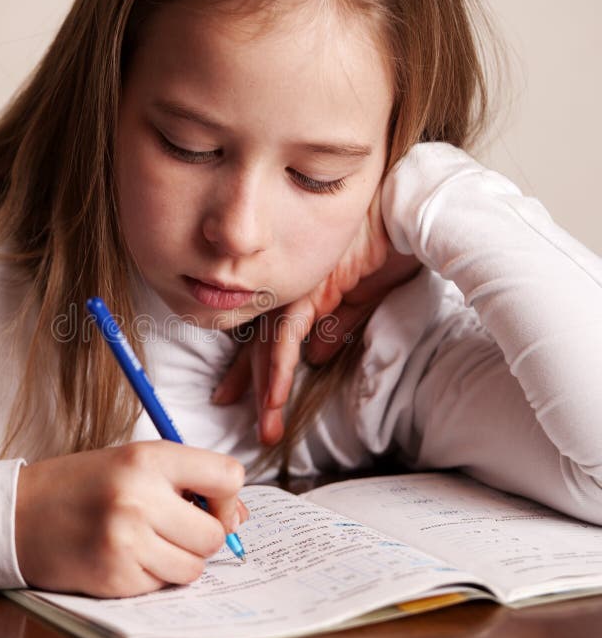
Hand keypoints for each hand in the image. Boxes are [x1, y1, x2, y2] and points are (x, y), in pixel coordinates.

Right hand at [14, 441, 247, 597]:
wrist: (17, 513)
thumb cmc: (81, 484)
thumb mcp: (133, 462)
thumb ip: (187, 481)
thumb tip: (238, 517)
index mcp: (148, 457)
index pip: (228, 476)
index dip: (229, 497)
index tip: (213, 504)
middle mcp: (140, 496)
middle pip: (215, 533)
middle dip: (203, 536)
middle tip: (174, 527)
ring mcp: (127, 540)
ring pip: (194, 567)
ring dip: (178, 560)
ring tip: (146, 541)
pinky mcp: (115, 576)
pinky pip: (162, 585)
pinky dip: (151, 576)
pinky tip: (124, 556)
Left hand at [213, 188, 420, 444]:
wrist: (402, 211)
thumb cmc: (383, 245)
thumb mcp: (362, 297)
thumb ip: (338, 326)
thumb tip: (316, 358)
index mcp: (299, 293)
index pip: (267, 336)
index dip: (252, 367)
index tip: (240, 395)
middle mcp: (290, 291)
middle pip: (259, 343)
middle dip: (248, 384)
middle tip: (235, 415)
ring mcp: (295, 289)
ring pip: (268, 345)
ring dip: (266, 389)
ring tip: (265, 427)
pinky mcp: (310, 289)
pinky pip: (289, 334)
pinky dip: (281, 367)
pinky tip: (275, 396)